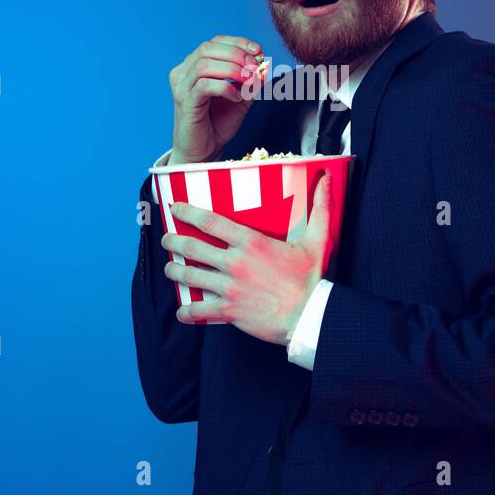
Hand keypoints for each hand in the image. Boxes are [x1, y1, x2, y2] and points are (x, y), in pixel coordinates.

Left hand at [162, 174, 332, 345]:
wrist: (310, 315)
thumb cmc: (312, 279)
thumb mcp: (318, 239)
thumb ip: (320, 207)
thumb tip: (327, 179)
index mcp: (251, 242)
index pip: (211, 221)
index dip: (188, 212)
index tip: (176, 207)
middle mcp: (235, 262)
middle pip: (192, 247)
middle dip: (173, 241)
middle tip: (167, 238)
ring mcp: (229, 288)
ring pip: (190, 276)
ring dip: (174, 271)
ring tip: (169, 268)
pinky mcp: (229, 311)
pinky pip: (199, 310)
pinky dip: (187, 311)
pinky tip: (183, 310)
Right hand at [167, 35, 261, 164]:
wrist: (203, 152)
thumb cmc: (218, 124)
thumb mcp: (240, 97)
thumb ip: (249, 81)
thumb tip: (263, 65)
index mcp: (193, 66)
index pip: (215, 42)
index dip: (238, 42)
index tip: (258, 50)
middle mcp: (183, 72)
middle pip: (208, 48)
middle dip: (236, 54)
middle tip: (255, 67)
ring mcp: (181, 86)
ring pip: (204, 64)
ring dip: (232, 69)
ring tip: (248, 81)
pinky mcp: (184, 101)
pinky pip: (204, 85)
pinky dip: (225, 87)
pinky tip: (237, 98)